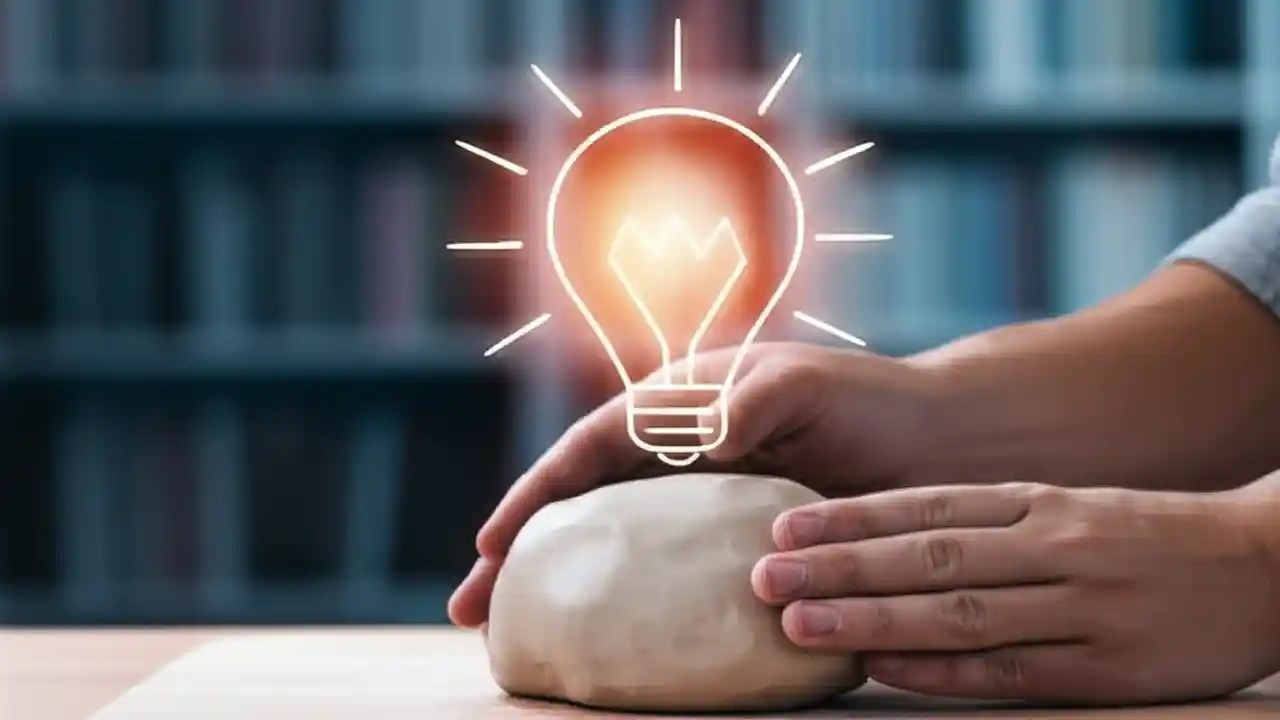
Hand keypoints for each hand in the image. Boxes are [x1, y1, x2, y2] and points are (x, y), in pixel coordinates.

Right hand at [448, 342, 941, 626]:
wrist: (945, 447)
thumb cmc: (873, 405)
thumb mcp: (804, 387)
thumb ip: (747, 403)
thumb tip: (701, 436)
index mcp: (681, 406)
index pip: (587, 452)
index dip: (535, 496)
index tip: (492, 544)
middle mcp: (678, 456)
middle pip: (581, 506)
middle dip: (522, 553)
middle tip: (472, 610)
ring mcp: (703, 504)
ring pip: (614, 546)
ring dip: (561, 586)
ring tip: (513, 636)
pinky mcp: (736, 545)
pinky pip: (666, 579)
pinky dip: (626, 607)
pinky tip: (607, 644)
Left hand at [752, 478, 1279, 702]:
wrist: (1264, 564)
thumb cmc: (1146, 536)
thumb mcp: (1069, 505)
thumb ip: (989, 517)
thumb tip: (891, 536)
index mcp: (1039, 500)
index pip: (925, 506)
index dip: (848, 518)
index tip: (781, 525)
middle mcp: (1051, 544)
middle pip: (927, 557)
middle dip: (839, 566)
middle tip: (763, 576)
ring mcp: (1081, 606)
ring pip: (958, 613)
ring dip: (872, 617)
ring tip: (800, 623)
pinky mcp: (1109, 668)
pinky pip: (1009, 668)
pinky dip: (940, 671)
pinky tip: (883, 668)